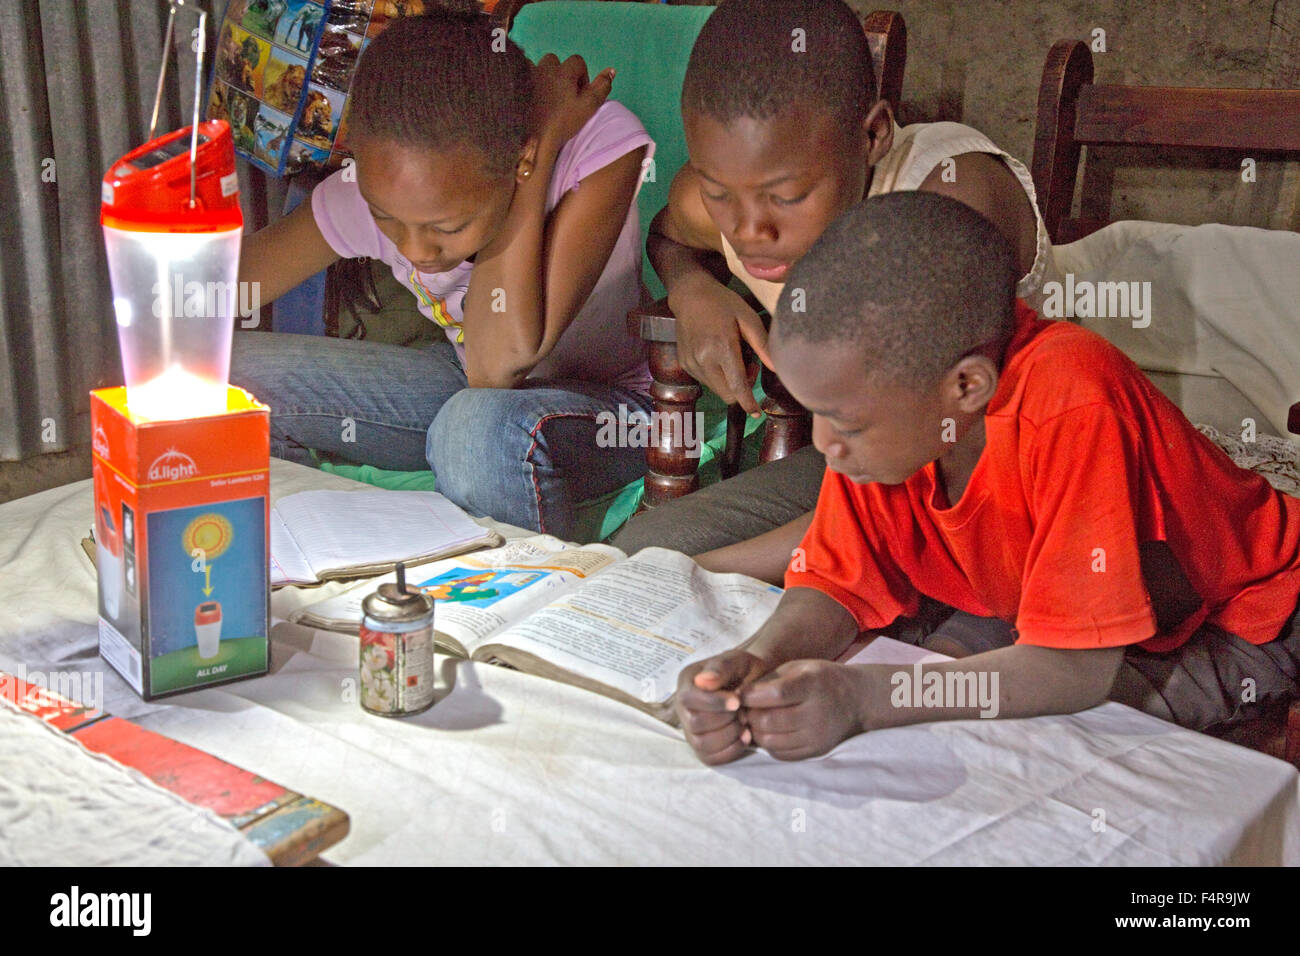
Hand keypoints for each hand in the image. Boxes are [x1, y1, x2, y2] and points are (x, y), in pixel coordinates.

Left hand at [531, 53, 613, 145]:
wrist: (533, 139)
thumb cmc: (562, 123)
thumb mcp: (588, 107)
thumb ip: (601, 87)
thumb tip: (611, 70)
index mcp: (563, 71)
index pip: (577, 61)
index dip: (581, 77)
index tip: (578, 95)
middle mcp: (544, 67)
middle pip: (555, 61)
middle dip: (560, 74)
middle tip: (561, 96)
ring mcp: (527, 74)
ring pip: (539, 68)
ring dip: (544, 78)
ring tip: (545, 99)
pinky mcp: (514, 84)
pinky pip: (522, 76)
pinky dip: (527, 83)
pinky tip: (529, 99)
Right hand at [669, 275, 773, 415]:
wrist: (689, 295)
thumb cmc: (723, 303)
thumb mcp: (748, 318)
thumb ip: (762, 345)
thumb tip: (777, 368)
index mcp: (722, 348)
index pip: (737, 386)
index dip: (748, 403)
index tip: (756, 413)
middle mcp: (703, 360)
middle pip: (727, 394)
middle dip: (741, 388)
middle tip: (748, 365)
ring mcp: (691, 363)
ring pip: (716, 389)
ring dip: (728, 381)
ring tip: (732, 355)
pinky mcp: (684, 363)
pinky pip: (705, 380)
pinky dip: (716, 375)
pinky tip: (717, 354)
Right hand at [675, 650, 773, 764]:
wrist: (759, 683)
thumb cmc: (744, 670)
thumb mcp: (736, 660)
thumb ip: (721, 667)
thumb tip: (703, 680)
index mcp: (687, 683)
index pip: (688, 699)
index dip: (713, 703)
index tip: (737, 701)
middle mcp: (684, 708)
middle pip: (694, 724)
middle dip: (725, 720)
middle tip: (744, 711)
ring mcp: (691, 730)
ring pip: (701, 744)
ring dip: (729, 735)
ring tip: (745, 722)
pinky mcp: (703, 748)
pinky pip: (711, 758)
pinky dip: (731, 750)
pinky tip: (745, 736)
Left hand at [739, 660, 867, 760]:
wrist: (856, 701)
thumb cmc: (820, 679)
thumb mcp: (799, 667)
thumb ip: (770, 679)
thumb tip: (738, 696)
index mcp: (812, 685)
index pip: (775, 694)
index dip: (751, 695)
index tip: (740, 693)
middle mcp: (817, 714)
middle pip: (768, 721)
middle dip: (749, 714)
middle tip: (743, 708)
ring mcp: (817, 737)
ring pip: (770, 741)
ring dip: (755, 731)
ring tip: (755, 719)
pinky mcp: (815, 752)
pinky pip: (779, 754)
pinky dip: (768, 743)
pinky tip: (768, 731)